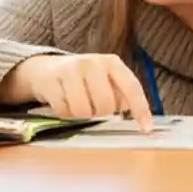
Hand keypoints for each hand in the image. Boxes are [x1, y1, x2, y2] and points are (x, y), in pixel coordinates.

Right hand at [7, 54, 153, 130]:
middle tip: (93, 107)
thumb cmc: (83, 79)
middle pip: (106, 104)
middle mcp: (93, 63)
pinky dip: (65, 113)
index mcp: (112, 63)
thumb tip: (134, 115)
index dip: (141, 109)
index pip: (131, 87)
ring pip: (84, 110)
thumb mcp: (105, 80)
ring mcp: (70, 70)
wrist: (46, 69)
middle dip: (101, 113)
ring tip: (78, 104)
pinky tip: (64, 102)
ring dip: (82, 115)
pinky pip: (64, 111)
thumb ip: (121, 94)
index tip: (146, 129)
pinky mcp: (51, 80)